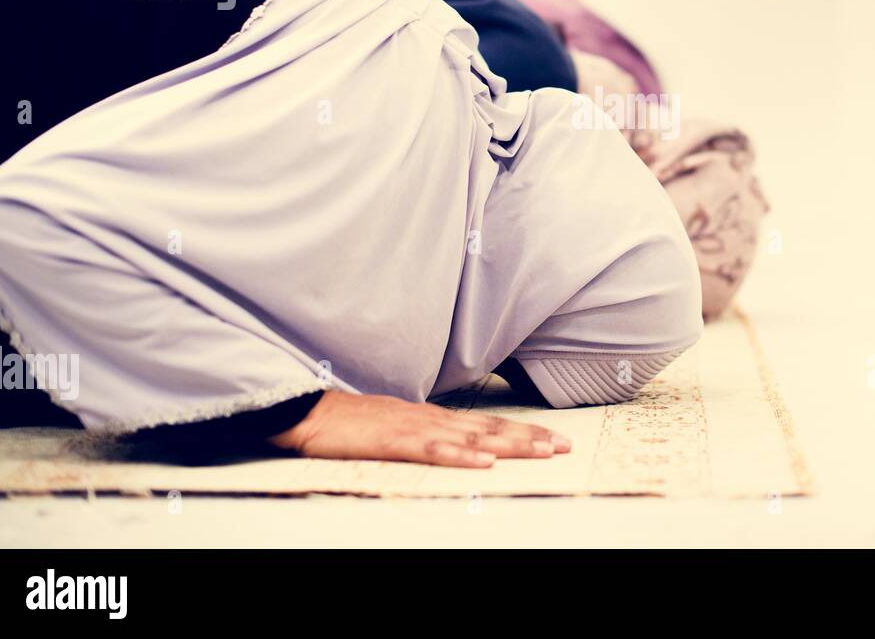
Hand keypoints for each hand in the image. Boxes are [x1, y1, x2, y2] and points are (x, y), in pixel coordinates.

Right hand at [269, 391, 571, 466]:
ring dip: (508, 446)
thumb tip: (457, 444)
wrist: (309, 410)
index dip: (522, 431)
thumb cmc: (350, 422)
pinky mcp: (392, 442)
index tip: (554, 438)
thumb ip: (427, 434)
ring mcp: (413, 428)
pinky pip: (431, 451)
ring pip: (471, 438)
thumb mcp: (396, 427)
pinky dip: (460, 457)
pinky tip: (483, 464)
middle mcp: (431, 419)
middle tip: (565, 446)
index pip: (487, 423)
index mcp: (433, 416)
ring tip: (541, 452)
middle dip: (530, 438)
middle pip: (489, 429)